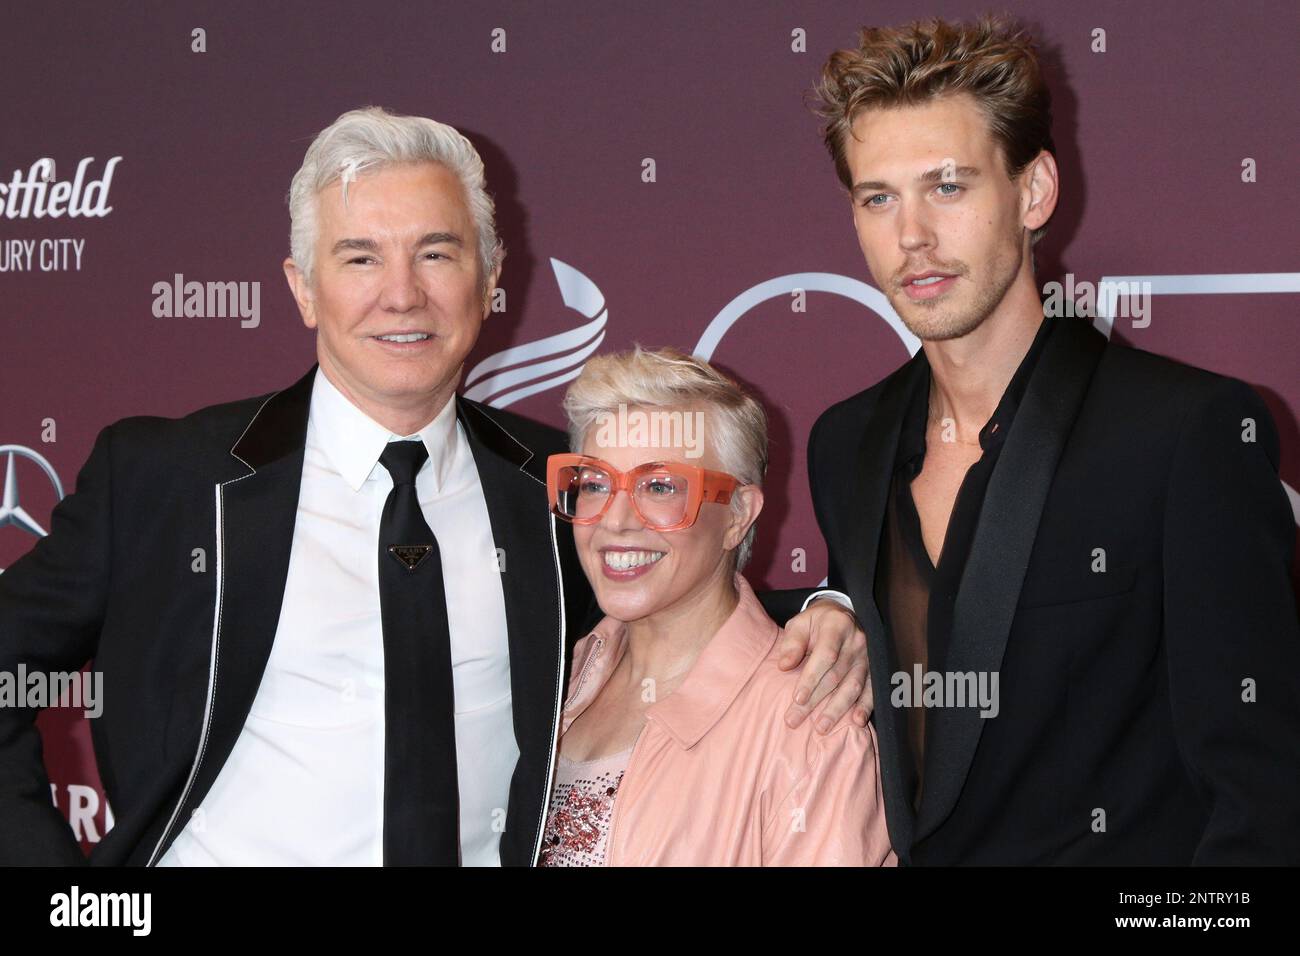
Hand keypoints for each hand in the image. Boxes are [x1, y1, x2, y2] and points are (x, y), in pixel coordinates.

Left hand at [776, 599, 871, 732]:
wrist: (843, 615)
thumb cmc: (816, 622)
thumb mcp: (800, 623)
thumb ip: (792, 643)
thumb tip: (784, 666)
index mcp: (837, 625)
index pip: (826, 655)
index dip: (811, 678)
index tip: (797, 698)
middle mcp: (856, 641)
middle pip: (836, 675)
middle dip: (815, 700)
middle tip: (795, 719)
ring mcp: (869, 656)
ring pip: (854, 686)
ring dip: (837, 709)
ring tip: (821, 727)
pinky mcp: (875, 669)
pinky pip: (873, 690)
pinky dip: (866, 706)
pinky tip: (857, 721)